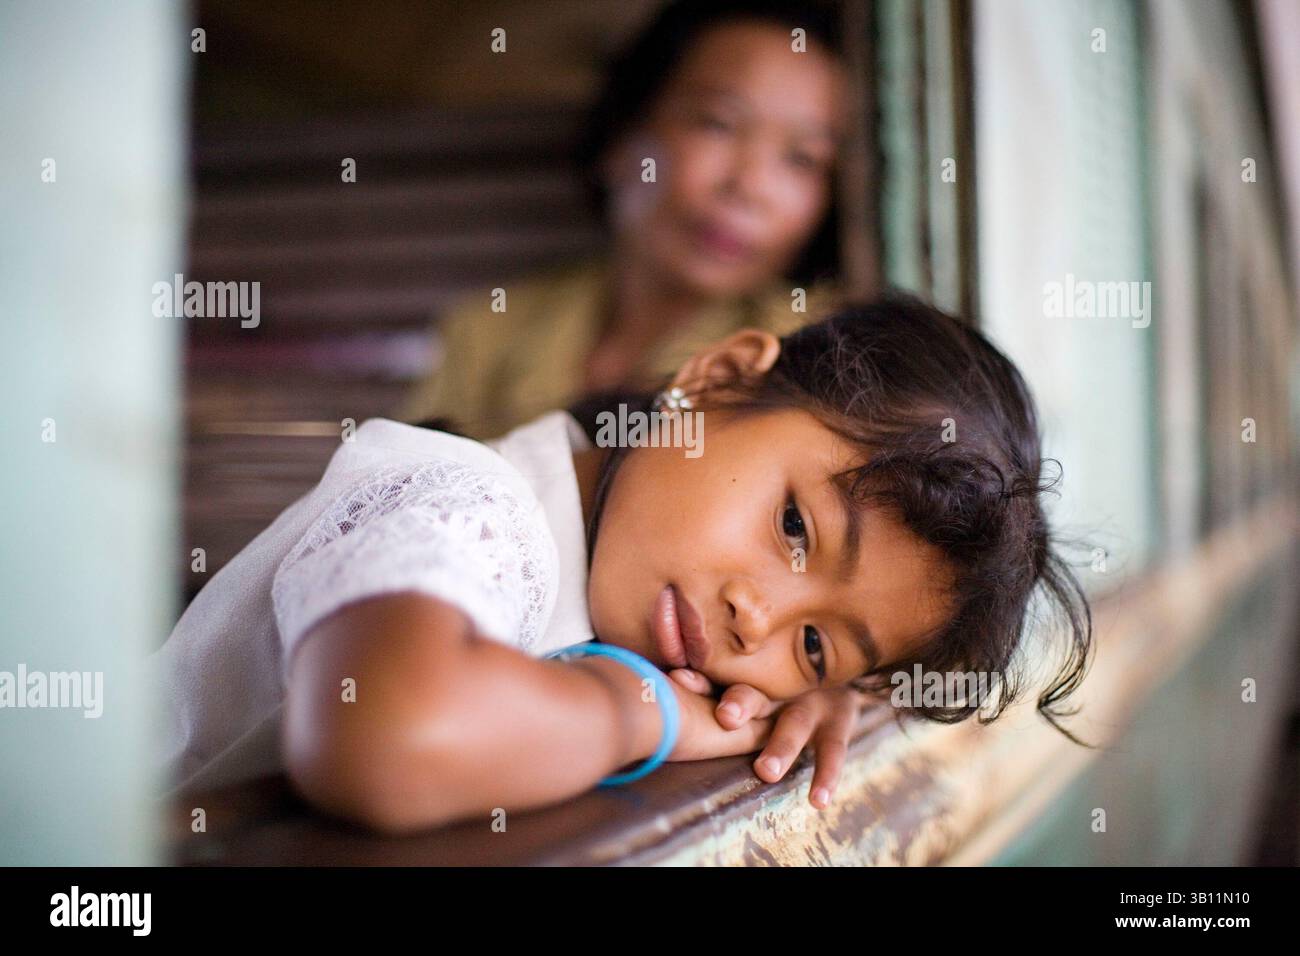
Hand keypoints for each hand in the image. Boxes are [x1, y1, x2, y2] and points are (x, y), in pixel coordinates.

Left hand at [669, 669, 864, 809]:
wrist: (841, 669)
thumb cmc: (780, 679)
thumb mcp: (752, 675)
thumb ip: (712, 686)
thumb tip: (666, 684)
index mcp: (752, 675)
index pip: (723, 676)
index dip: (701, 679)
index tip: (679, 680)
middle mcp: (780, 686)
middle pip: (758, 693)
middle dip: (742, 704)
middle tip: (726, 718)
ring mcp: (812, 702)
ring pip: (795, 724)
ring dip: (781, 747)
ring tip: (766, 771)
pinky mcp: (840, 722)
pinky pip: (834, 752)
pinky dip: (827, 776)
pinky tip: (818, 801)